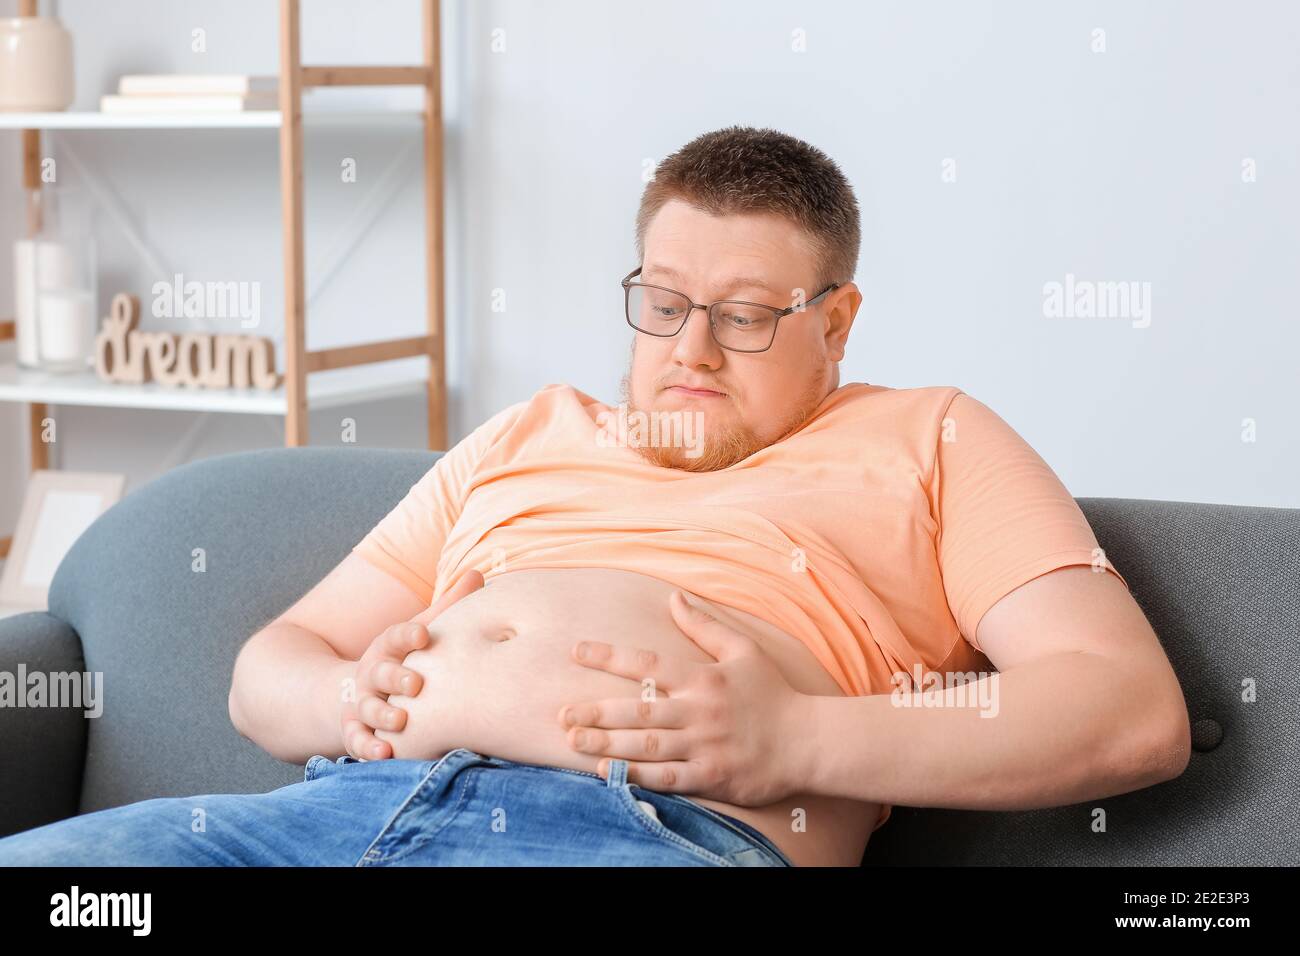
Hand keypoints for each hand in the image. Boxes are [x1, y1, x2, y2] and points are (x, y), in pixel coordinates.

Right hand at [340, 569, 484, 759]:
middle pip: (379, 673)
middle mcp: (372, 674)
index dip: (407, 635)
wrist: (356, 692)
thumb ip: (449, 606)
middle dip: (395, 678)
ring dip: (382, 716)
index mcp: (389, 648)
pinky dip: (367, 748)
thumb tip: (478, 573)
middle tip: (415, 684)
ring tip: (399, 722)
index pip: (395, 636)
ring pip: (368, 709)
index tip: (423, 636)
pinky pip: (357, 741)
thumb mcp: (421, 632)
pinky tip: (383, 755)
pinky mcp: (356, 731)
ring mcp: (362, 703)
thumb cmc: (405, 660)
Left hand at [555, 590, 807, 805]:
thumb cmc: (773, 693)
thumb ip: (705, 626)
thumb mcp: (743, 650)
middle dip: (597, 711)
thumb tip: (673, 598)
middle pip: (639, 710)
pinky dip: (636, 776)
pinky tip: (608, 775)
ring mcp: (705, 746)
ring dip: (607, 744)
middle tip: (562, 714)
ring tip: (573, 741)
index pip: (648, 662)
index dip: (609, 656)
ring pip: (647, 745)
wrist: (808, 742)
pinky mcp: (712, 777)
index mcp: (703, 677)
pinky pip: (668, 778)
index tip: (576, 651)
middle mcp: (699, 711)